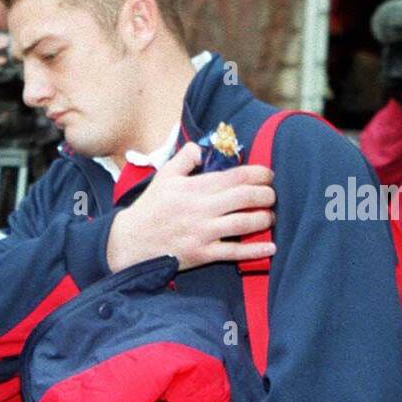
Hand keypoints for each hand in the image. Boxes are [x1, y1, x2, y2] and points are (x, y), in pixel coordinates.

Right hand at [105, 142, 275, 272]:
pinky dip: (255, 250)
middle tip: (271, 195)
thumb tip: (203, 147)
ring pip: (245, 223)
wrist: (130, 242)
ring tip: (269, 216)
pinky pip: (234, 253)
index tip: (267, 175)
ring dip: (264, 218)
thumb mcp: (163, 176)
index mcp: (195, 187)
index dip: (259, 174)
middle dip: (267, 195)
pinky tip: (270, 246)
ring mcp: (203, 233)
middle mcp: (202, 209)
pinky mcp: (202, 254)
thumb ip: (185, 157)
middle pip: (246, 197)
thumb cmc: (150, 208)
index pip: (237, 176)